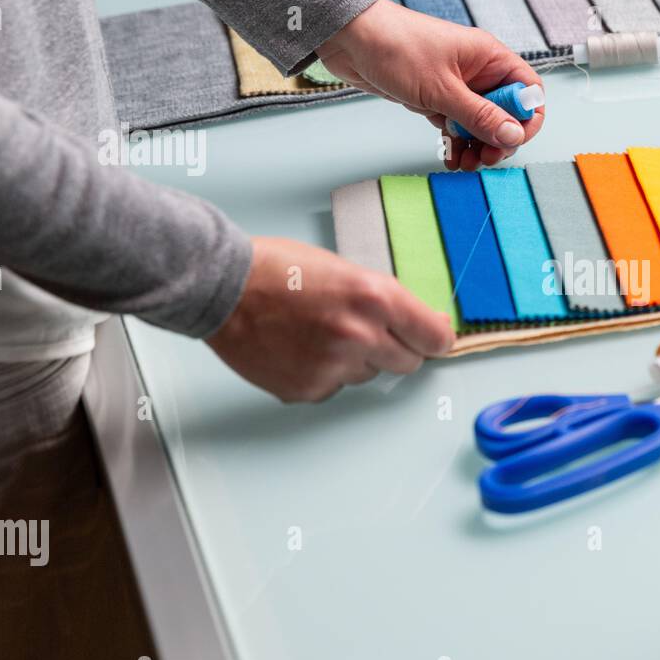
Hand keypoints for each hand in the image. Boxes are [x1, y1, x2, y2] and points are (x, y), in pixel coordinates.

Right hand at [207, 236, 453, 402]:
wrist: (223, 289)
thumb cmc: (279, 270)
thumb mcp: (346, 270)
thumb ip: (385, 300)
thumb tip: (422, 323)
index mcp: (375, 298)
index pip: (434, 336)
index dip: (436, 338)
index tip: (435, 340)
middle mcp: (360, 336)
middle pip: (408, 363)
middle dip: (396, 349)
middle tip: (368, 331)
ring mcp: (334, 367)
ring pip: (368, 375)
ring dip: (356, 360)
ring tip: (319, 332)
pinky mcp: (309, 389)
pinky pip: (334, 387)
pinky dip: (324, 374)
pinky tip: (300, 349)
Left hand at [317, 0, 544, 170]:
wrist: (349, 38)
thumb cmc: (396, 47)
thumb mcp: (442, 88)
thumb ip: (480, 115)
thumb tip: (514, 136)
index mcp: (489, 58)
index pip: (527, 91)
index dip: (526, 118)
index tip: (512, 140)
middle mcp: (477, 71)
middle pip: (506, 113)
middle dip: (499, 139)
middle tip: (485, 158)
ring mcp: (457, 86)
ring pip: (480, 123)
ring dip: (477, 146)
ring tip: (464, 163)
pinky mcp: (436, 98)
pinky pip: (457, 125)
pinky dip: (457, 142)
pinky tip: (450, 157)